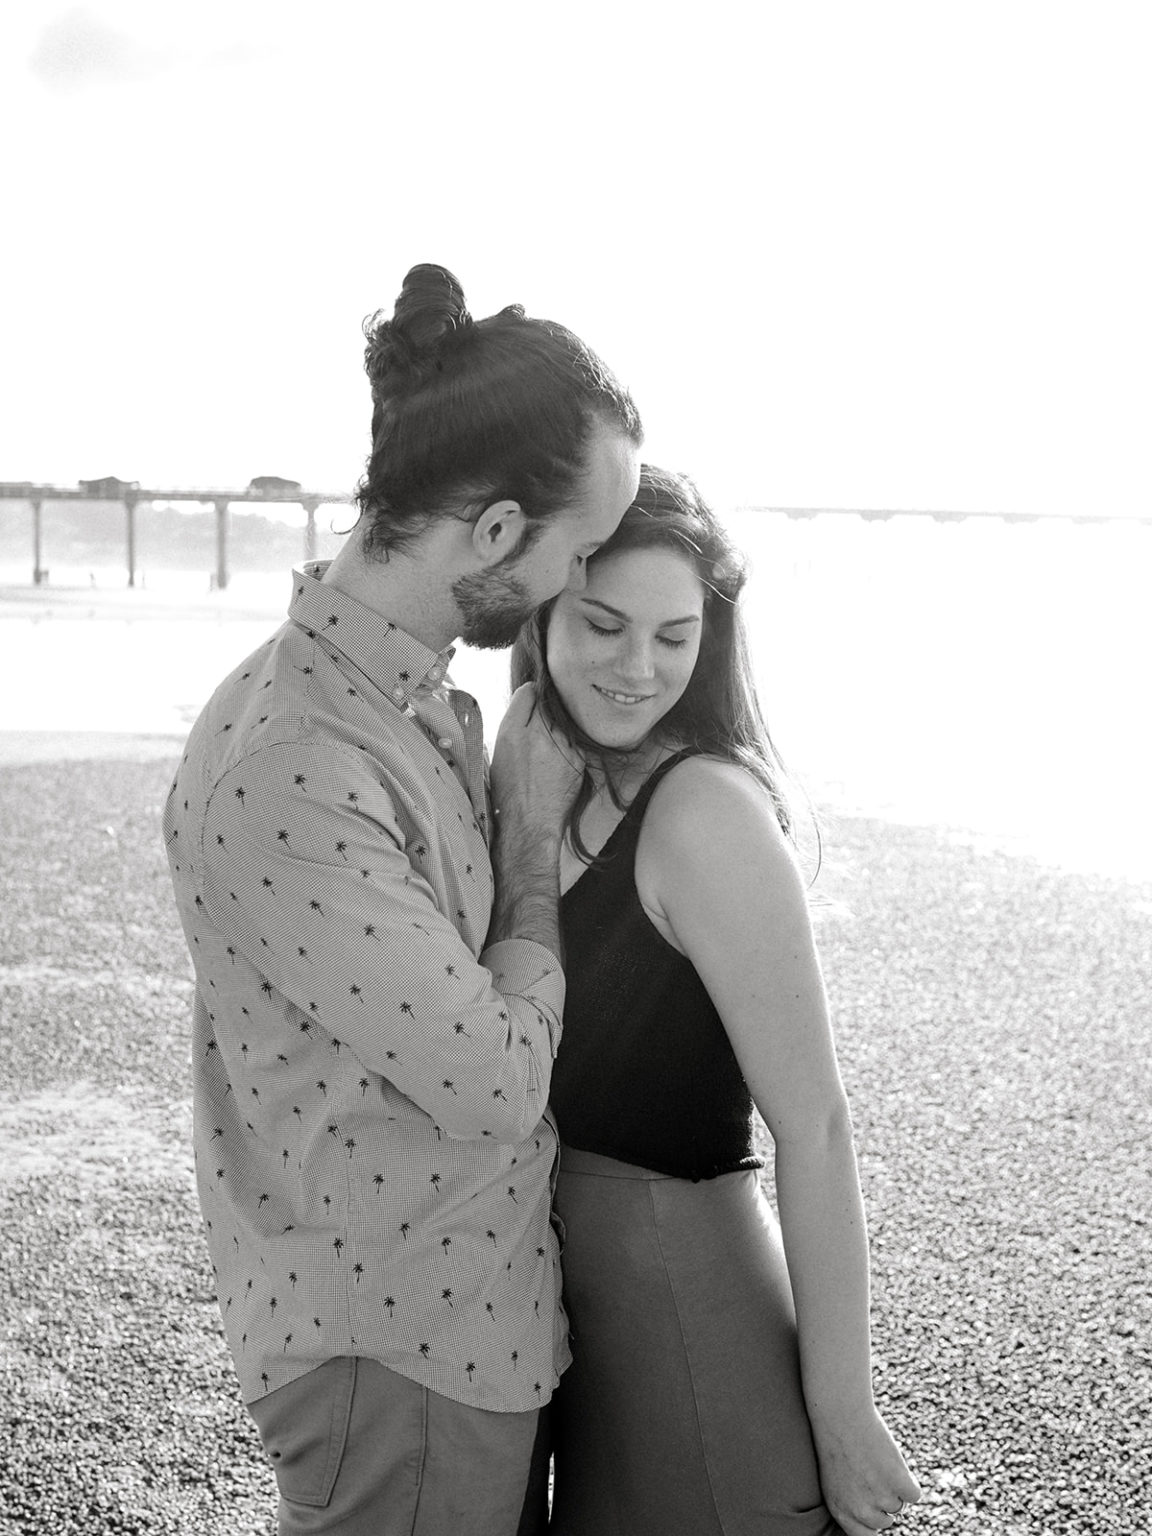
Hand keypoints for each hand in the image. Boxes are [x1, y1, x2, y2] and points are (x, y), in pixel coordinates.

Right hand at [489, 683, 583, 840]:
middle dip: (543, 713)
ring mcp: (562, 745)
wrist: (529, 822)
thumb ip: (514, 718)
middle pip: (548, 705)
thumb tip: (529, 695)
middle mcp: (539, 733)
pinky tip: (555, 766)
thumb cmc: (508, 790)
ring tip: (545, 755)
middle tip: (536, 734)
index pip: (528, 691)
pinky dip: (566, 748)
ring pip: (562, 723)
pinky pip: (573, 742)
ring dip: (556, 730)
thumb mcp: (499, 750)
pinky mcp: (578, 759)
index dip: (529, 697)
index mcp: (512, 730)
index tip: (529, 704)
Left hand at [811, 1402, 920, 1534]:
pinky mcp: (899, 1482)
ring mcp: (881, 1498)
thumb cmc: (837, 1443)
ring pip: (900, 1504)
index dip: (873, 1524)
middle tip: (871, 1472)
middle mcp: (860, 1511)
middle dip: (883, 1500)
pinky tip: (890, 1461)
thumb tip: (877, 1521)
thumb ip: (852, 1504)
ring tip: (876, 1461)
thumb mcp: (836, 1480)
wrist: (840, 1415)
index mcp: (841, 1511)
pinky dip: (908, 1480)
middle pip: (886, 1519)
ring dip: (894, 1486)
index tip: (878, 1512)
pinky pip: (914, 1494)